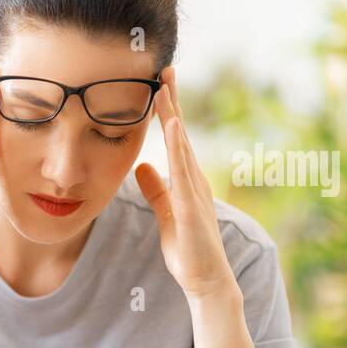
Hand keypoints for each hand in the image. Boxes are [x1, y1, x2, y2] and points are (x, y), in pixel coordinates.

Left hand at [135, 66, 238, 303]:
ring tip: (165, 85)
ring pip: (182, 144)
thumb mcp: (166, 212)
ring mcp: (195, 189)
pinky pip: (182, 169)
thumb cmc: (187, 249)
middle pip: (181, 132)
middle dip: (172, 100)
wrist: (205, 279)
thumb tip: (141, 166)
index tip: (158, 84)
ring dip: (174, 114)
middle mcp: (194, 178)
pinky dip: (176, 145)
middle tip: (165, 68)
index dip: (166, 111)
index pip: (175, 138)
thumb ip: (155, 189)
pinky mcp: (191, 204)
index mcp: (187, 179)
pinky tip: (171, 125)